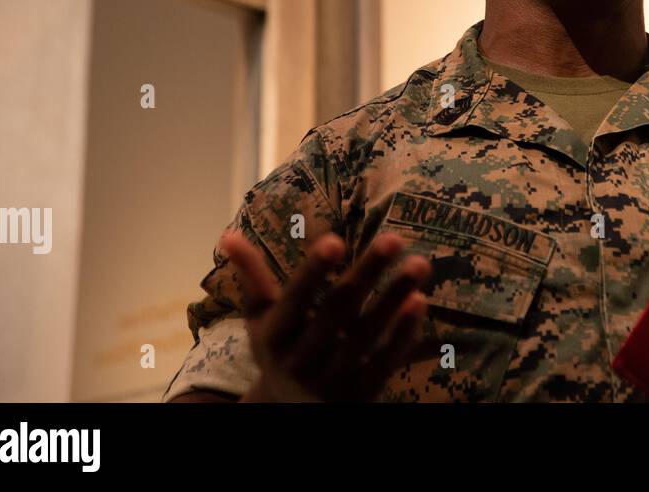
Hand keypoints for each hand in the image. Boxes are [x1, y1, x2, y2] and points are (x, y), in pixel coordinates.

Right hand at [221, 230, 430, 401]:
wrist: (290, 412)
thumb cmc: (280, 349)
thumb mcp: (261, 319)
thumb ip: (252, 278)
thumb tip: (228, 236)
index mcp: (274, 336)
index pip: (294, 299)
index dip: (313, 271)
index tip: (335, 239)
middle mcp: (299, 360)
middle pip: (337, 311)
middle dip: (367, 273)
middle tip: (394, 239)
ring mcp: (330, 381)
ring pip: (366, 335)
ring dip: (394, 297)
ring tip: (420, 264)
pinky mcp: (359, 396)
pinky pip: (385, 362)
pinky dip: (403, 333)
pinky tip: (419, 300)